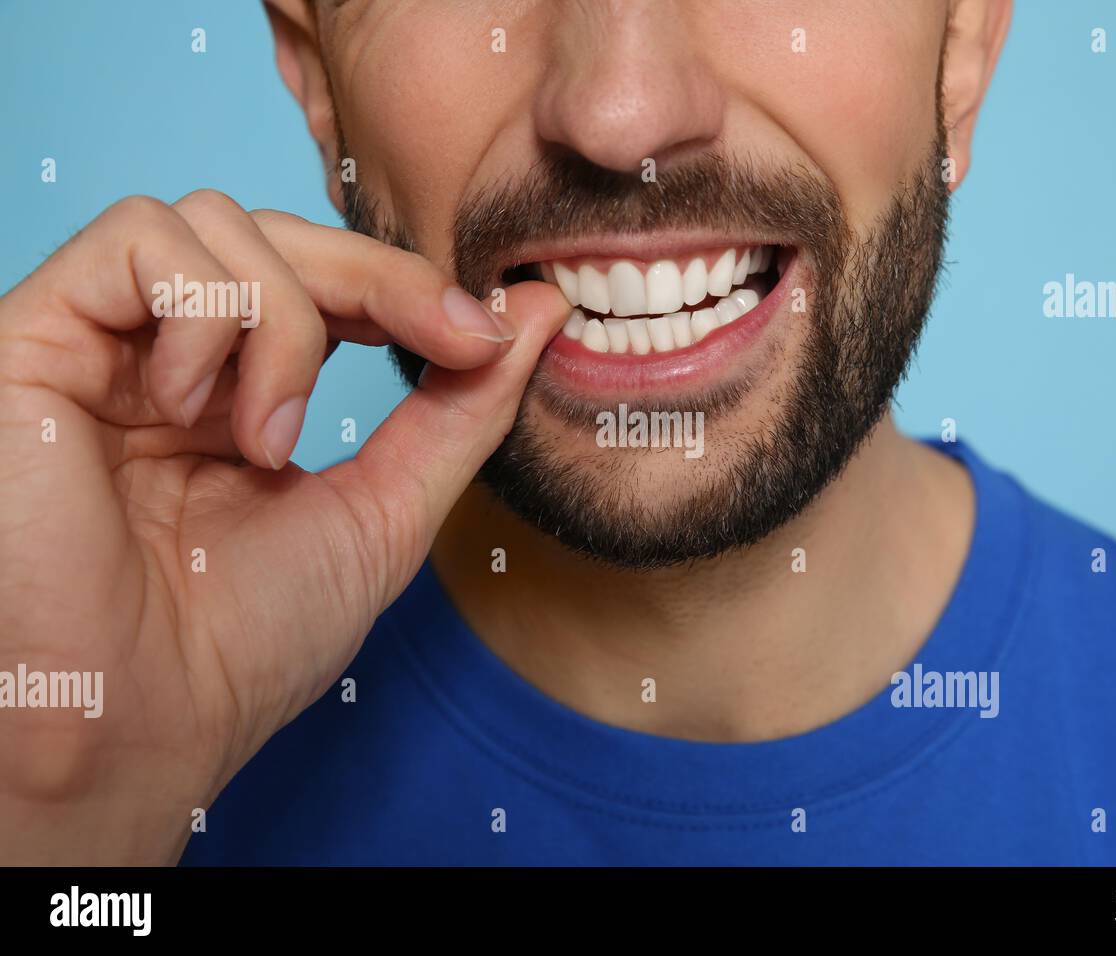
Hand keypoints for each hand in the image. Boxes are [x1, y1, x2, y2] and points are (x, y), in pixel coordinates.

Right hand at [0, 191, 569, 863]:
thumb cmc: (245, 643)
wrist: (137, 721)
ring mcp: (103, 346)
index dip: (407, 286)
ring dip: (286, 323)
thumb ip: (459, 411)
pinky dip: (204, 311)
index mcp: (236, 397)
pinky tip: (196, 411)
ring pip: (219, 224)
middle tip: (448, 339)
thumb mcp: (387, 512)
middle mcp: (167, 361)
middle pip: (282, 236)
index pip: (326, 284)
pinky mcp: (37, 336)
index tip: (483, 332)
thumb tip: (536, 312)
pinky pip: (139, 239)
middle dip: (382, 279)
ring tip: (267, 442)